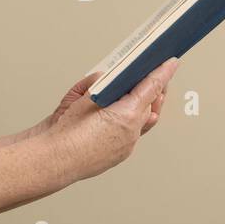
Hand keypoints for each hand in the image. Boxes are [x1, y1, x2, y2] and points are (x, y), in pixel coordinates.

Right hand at [45, 57, 179, 183]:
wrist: (52, 160)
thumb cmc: (64, 132)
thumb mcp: (80, 97)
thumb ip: (97, 84)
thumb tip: (103, 78)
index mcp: (126, 115)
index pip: (151, 88)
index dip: (162, 73)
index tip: (172, 63)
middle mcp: (131, 132)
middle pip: (151, 105)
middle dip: (154, 90)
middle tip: (155, 75)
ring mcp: (127, 146)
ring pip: (143, 122)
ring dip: (144, 107)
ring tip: (141, 94)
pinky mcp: (119, 155)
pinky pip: (132, 134)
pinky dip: (131, 122)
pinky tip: (123, 114)